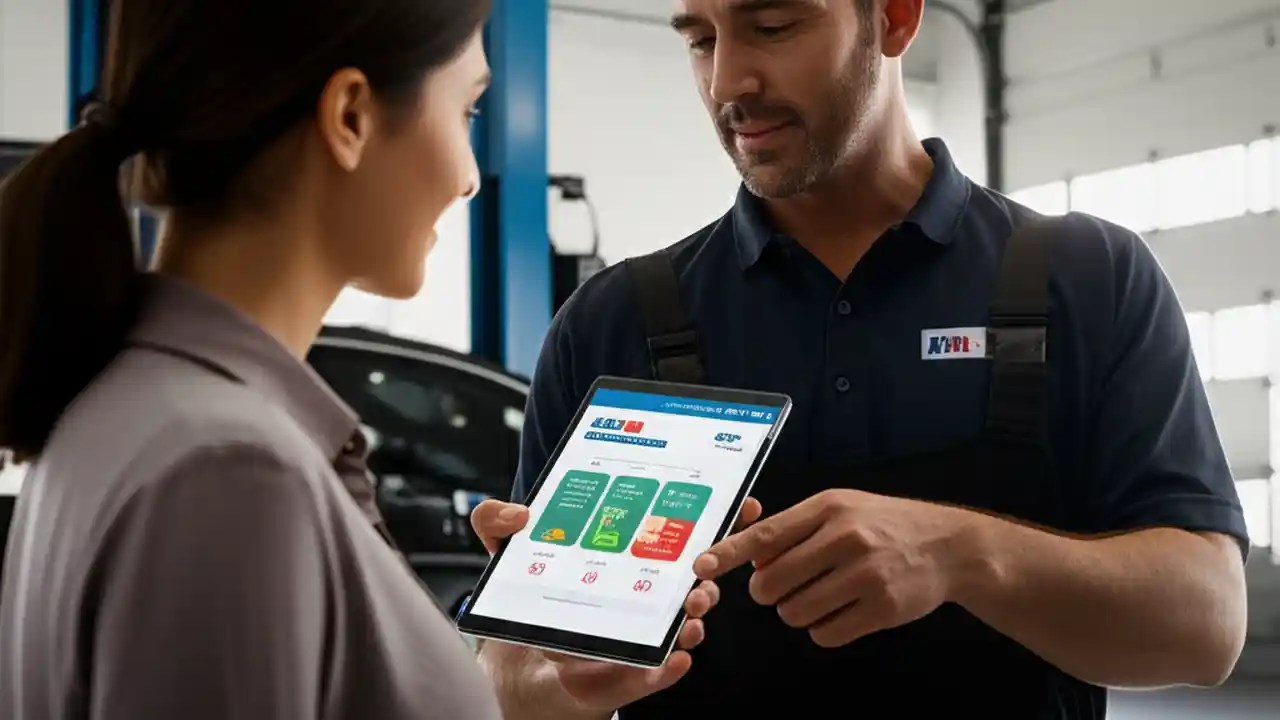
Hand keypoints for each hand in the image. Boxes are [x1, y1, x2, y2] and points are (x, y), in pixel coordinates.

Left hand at [470, 496, 763, 711]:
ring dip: (696, 615)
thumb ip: (496, 522)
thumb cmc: (525, 608)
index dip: (715, 519)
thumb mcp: (504, 558)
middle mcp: (643, 596)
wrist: (513, 672)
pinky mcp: (625, 678)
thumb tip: (518, 511)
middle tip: (706, 563)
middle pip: (693, 578)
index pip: (677, 535)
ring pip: (683, 625)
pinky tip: (677, 657)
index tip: (743, 503)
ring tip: (693, 608)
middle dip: (711, 569)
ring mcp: (639, 636)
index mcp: (627, 560)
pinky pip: (656, 675)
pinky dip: (670, 668)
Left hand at [692, 489, 973, 647]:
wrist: (949, 546)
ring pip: (795, 612)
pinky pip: (825, 634)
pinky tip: (843, 610)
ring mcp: (865, 574)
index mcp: (829, 508)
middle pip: (772, 582)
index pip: (766, 534)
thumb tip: (752, 558)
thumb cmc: (884, 525)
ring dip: (798, 611)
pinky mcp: (882, 608)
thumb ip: (797, 528)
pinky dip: (824, 629)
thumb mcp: (842, 508)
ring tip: (824, 594)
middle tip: (787, 586)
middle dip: (769, 592)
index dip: (729, 553)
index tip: (701, 566)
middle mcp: (846, 537)